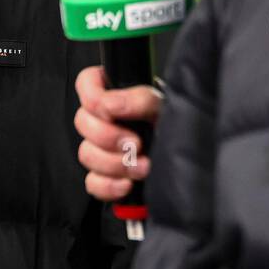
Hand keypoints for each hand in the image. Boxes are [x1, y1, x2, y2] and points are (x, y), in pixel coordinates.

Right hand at [73, 64, 162, 201]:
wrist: (187, 158)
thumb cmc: (175, 126)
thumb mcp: (162, 105)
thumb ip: (138, 99)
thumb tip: (111, 105)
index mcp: (115, 94)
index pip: (86, 83)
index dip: (92, 98)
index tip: (111, 111)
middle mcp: (105, 120)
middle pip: (82, 122)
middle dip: (108, 137)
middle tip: (135, 142)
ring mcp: (102, 149)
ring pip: (86, 154)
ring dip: (114, 163)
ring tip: (142, 166)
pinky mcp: (105, 177)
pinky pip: (92, 183)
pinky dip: (110, 185)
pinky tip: (129, 183)